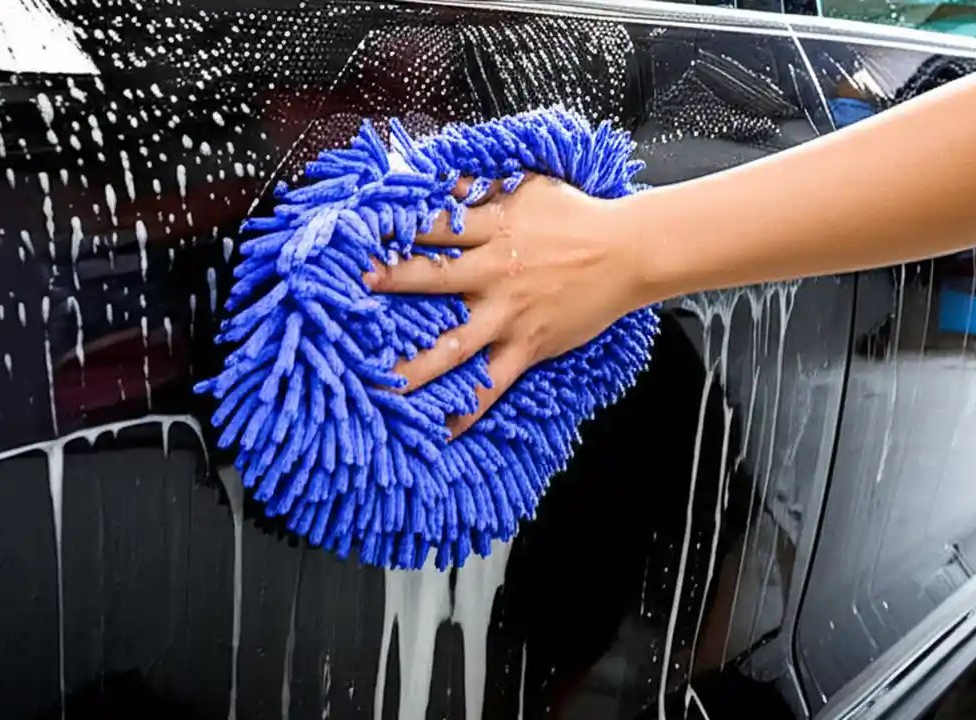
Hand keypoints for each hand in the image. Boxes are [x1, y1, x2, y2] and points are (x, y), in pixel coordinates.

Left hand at [363, 174, 648, 436]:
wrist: (628, 251)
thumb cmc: (578, 216)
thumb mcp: (527, 185)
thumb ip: (479, 184)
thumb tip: (436, 174)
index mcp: (491, 227)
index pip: (431, 226)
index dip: (391, 227)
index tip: (353, 235)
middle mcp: (493, 272)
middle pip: (430, 279)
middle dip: (389, 286)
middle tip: (346, 298)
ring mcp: (508, 314)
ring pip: (453, 345)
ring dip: (413, 366)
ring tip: (377, 385)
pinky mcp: (527, 346)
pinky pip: (491, 385)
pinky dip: (467, 409)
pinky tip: (441, 430)